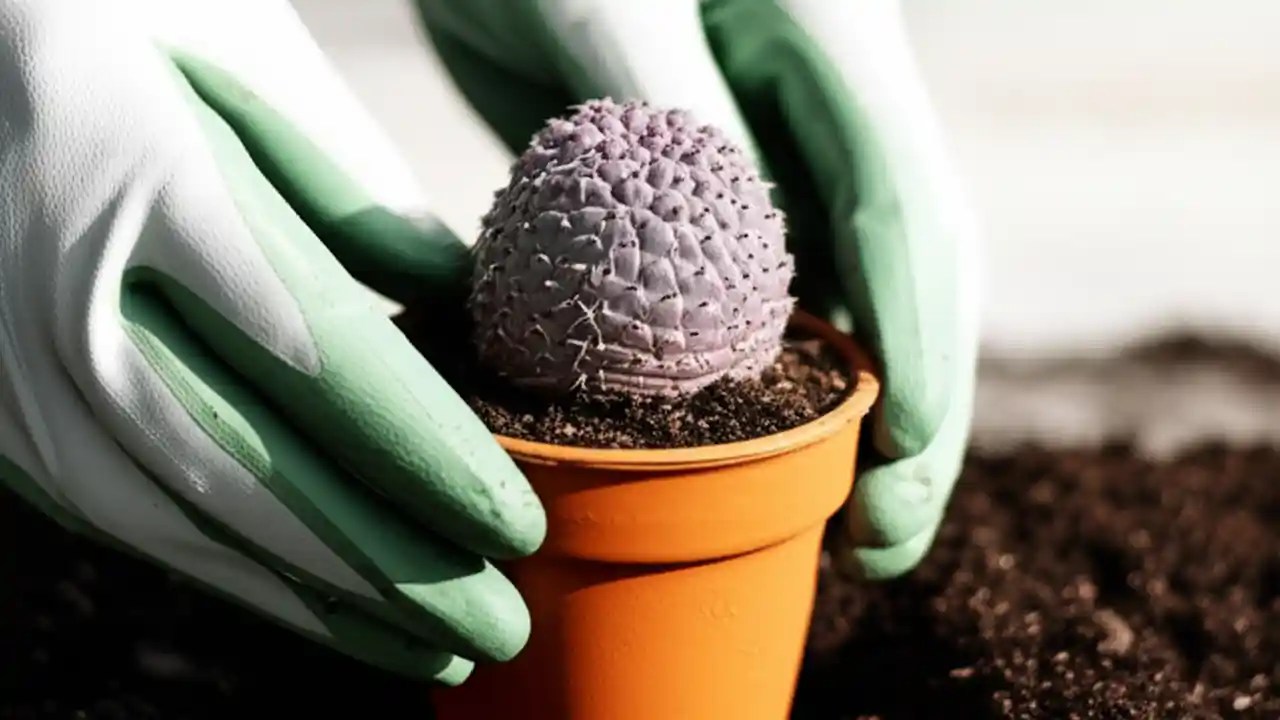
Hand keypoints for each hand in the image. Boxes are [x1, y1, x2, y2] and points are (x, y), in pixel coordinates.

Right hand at [0, 0, 543, 683]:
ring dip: (321, 603)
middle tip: (502, 629)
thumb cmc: (112, 25)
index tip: (518, 525)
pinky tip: (315, 608)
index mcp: (158, 190)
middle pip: (261, 471)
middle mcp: (74, 300)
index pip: (325, 359)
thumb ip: (345, 189)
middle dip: (393, 569)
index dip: (428, 457)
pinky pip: (124, 521)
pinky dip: (234, 579)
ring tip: (429, 650)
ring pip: (188, 525)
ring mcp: (15, 370)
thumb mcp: (238, 60)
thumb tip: (450, 297)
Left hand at [413, 0, 978, 579]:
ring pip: (843, 304)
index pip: (903, 212)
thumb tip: (745, 271)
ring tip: (847, 531)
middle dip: (912, 413)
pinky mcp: (718, 202)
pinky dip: (762, 385)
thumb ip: (666, 111)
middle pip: (903, 279)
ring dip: (850, 417)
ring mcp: (779, 162)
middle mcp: (829, 118)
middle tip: (885, 542)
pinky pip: (757, 302)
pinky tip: (759, 458)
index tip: (905, 457)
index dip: (917, 341)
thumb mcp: (600, 6)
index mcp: (833, 52)